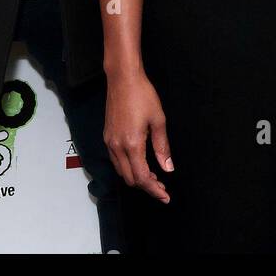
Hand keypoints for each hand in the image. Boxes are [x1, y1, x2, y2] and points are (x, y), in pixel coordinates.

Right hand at [104, 68, 171, 202]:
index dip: (154, 189)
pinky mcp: (107, 137)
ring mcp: (109, 143)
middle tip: (162, 187)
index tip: (165, 196)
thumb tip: (168, 168)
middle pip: (130, 179)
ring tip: (153, 177)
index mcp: (132, 144)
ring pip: (121, 172)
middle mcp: (117, 147)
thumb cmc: (143, 95)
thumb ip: (162, 146)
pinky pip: (116, 161)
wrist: (123, 79)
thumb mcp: (158, 120)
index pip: (142, 177)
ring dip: (136, 178)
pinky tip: (140, 163)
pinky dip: (128, 168)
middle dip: (146, 186)